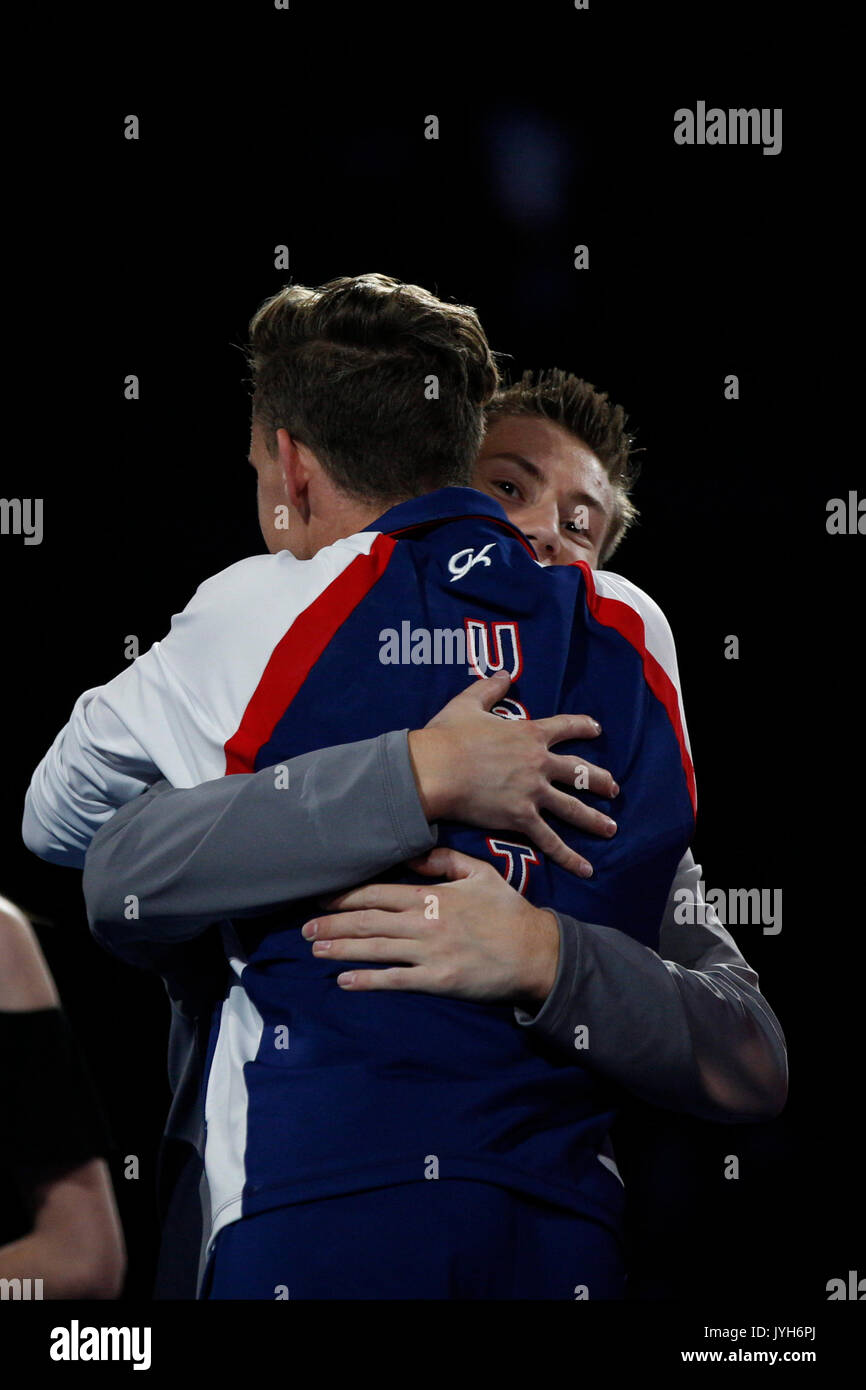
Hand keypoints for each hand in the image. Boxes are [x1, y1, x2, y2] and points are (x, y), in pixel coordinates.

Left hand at [302, 847, 560, 1008]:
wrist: (536, 952)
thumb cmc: (508, 911)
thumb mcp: (480, 873)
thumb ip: (445, 861)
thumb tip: (413, 852)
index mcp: (432, 895)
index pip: (378, 893)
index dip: (345, 896)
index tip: (321, 898)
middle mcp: (424, 922)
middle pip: (368, 921)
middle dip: (332, 923)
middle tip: (304, 927)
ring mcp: (429, 953)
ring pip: (375, 949)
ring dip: (340, 949)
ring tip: (314, 948)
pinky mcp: (438, 981)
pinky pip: (395, 980)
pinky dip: (367, 980)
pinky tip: (344, 980)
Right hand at [407, 671, 617, 878]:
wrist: (434, 769)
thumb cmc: (447, 736)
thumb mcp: (468, 703)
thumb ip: (490, 688)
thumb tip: (504, 674)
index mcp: (529, 733)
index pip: (565, 727)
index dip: (583, 726)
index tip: (596, 729)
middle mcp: (539, 763)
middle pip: (580, 772)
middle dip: (600, 781)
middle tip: (613, 788)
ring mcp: (533, 792)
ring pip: (573, 808)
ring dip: (594, 820)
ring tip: (611, 828)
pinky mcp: (521, 818)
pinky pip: (550, 840)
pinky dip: (569, 856)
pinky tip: (586, 869)